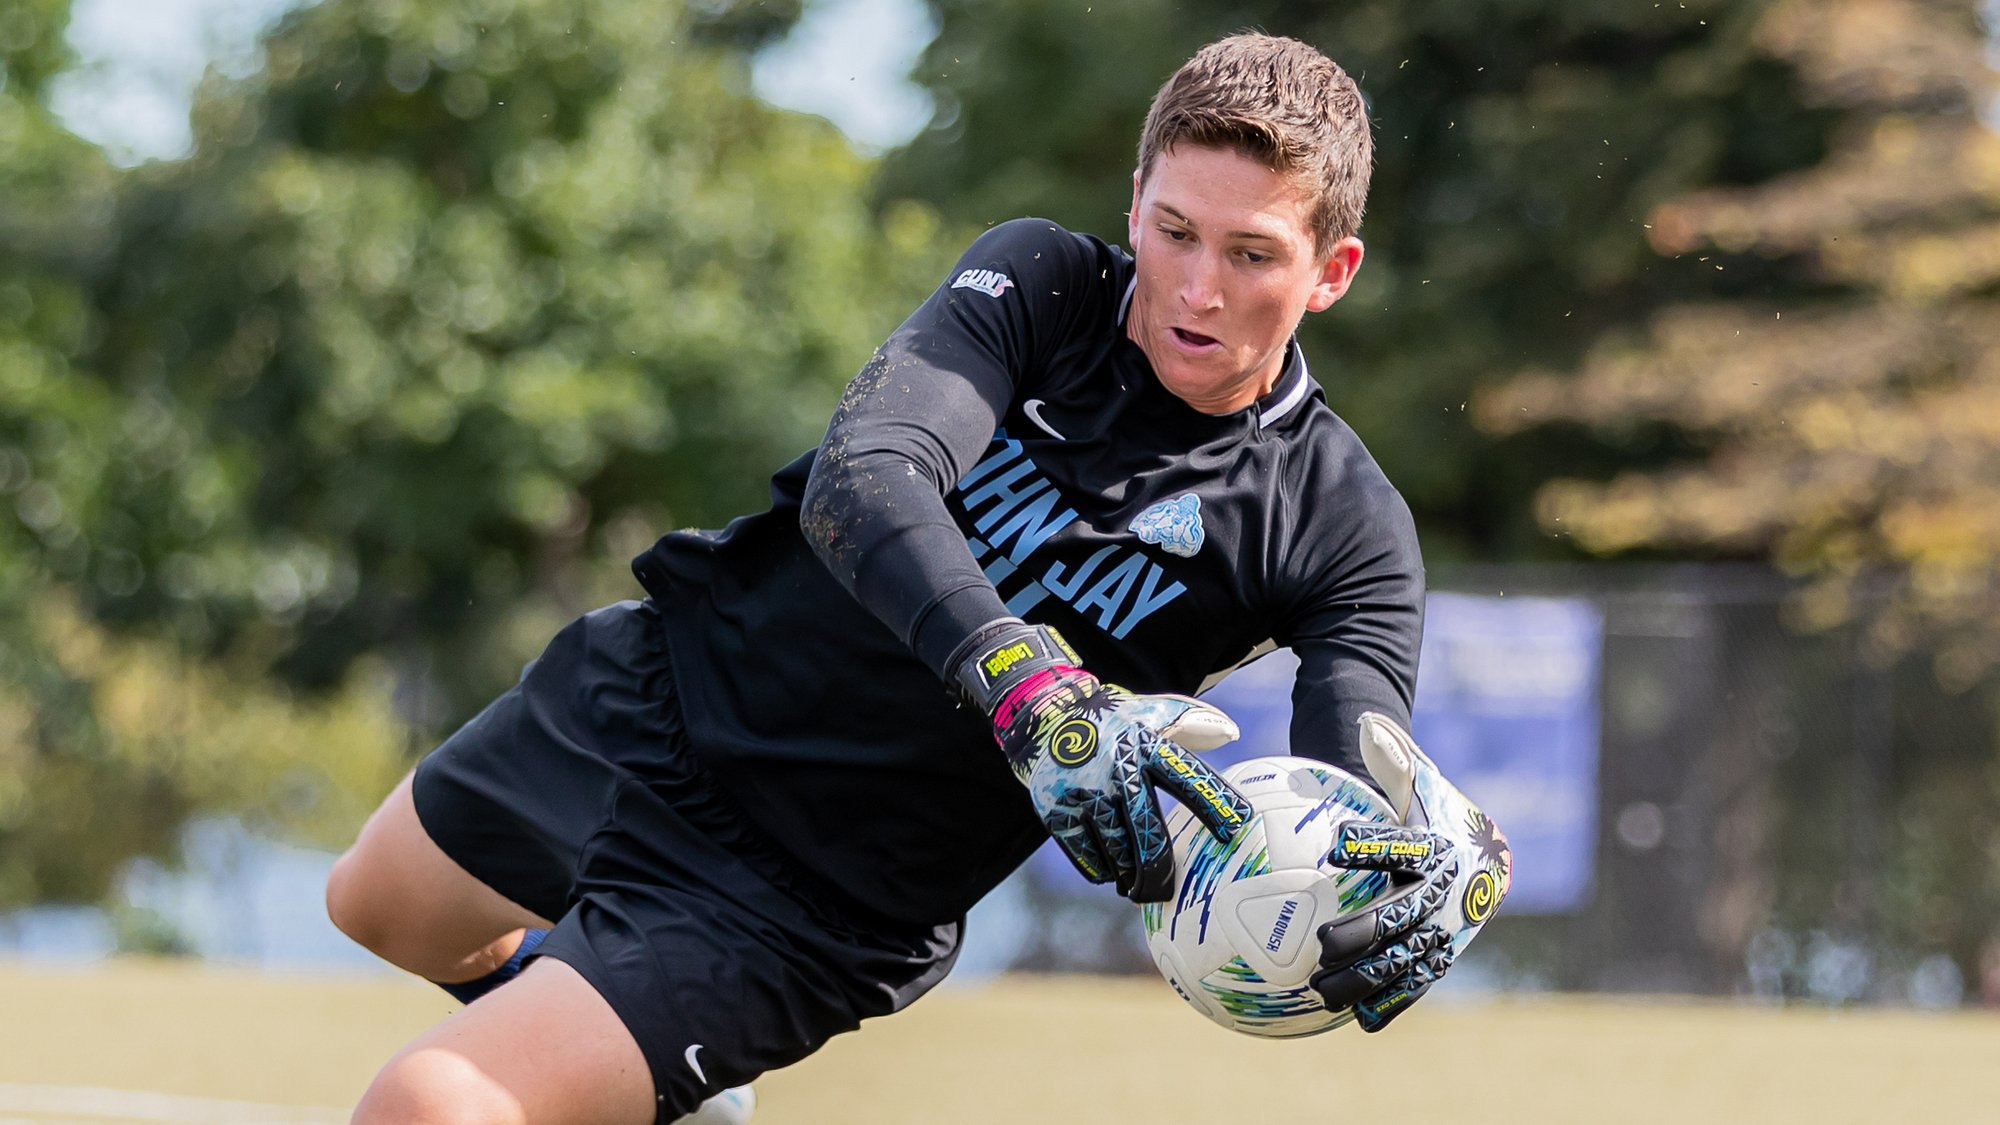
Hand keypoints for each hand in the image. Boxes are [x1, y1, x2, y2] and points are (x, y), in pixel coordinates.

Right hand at [950, 620, 1251, 901]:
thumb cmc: (1114, 723)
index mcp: (1145, 744)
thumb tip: (1232, 734)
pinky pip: (1088, 857)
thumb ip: (1193, 720)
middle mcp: (1115, 770)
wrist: (1044, 720)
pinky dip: (1103, 870)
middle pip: (1147, 833)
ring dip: (1132, 875)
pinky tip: (1112, 872)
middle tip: (1171, 890)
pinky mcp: (1057, 812)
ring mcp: (1083, 793)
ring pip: (1117, 852)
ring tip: (1142, 887)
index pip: (1188, 778)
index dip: (1214, 804)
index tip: (1236, 830)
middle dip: (1162, 867)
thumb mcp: (1151, 712)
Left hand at [1311, 712, 1510, 1030]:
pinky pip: (1417, 984)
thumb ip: (1391, 757)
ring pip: (1405, 960)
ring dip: (1367, 979)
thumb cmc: (1436, 815)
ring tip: (1320, 990)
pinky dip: (1392, 1004)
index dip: (1369, 843)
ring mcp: (1446, 931)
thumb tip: (1365, 722)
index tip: (1335, 845)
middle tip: (1322, 942)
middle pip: (1401, 914)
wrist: (1483, 858)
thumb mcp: (1420, 783)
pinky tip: (1359, 1021)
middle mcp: (1444, 894)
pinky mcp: (1443, 957)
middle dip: (1364, 932)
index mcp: (1435, 848)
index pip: (1399, 843)